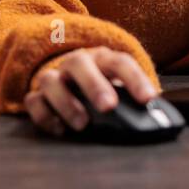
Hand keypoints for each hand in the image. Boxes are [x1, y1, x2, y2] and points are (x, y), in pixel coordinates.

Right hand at [24, 46, 158, 136]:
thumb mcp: (117, 83)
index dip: (135, 79)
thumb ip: (131, 98)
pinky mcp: (36, 94)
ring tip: (82, 124)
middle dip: (94, 84)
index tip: (149, 99)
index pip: (120, 62)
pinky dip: (44, 115)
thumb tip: (154, 118)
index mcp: (102, 58)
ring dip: (66, 101)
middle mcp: (75, 63)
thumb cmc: (100, 83)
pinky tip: (60, 129)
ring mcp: (54, 76)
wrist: (66, 72)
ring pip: (50, 80)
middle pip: (80, 64)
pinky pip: (33, 101)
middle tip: (108, 107)